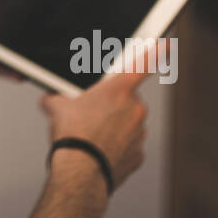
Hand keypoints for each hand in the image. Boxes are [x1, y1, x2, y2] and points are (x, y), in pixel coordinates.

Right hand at [37, 43, 153, 191]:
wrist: (80, 173)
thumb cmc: (73, 137)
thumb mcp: (56, 108)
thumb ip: (57, 97)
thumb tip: (50, 98)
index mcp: (118, 89)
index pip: (142, 64)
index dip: (156, 51)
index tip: (167, 45)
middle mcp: (135, 108)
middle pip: (126, 99)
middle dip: (111, 104)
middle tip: (91, 113)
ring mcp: (139, 133)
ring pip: (128, 123)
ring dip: (114, 126)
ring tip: (92, 135)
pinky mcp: (138, 154)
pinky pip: (129, 145)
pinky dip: (117, 147)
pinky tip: (100, 150)